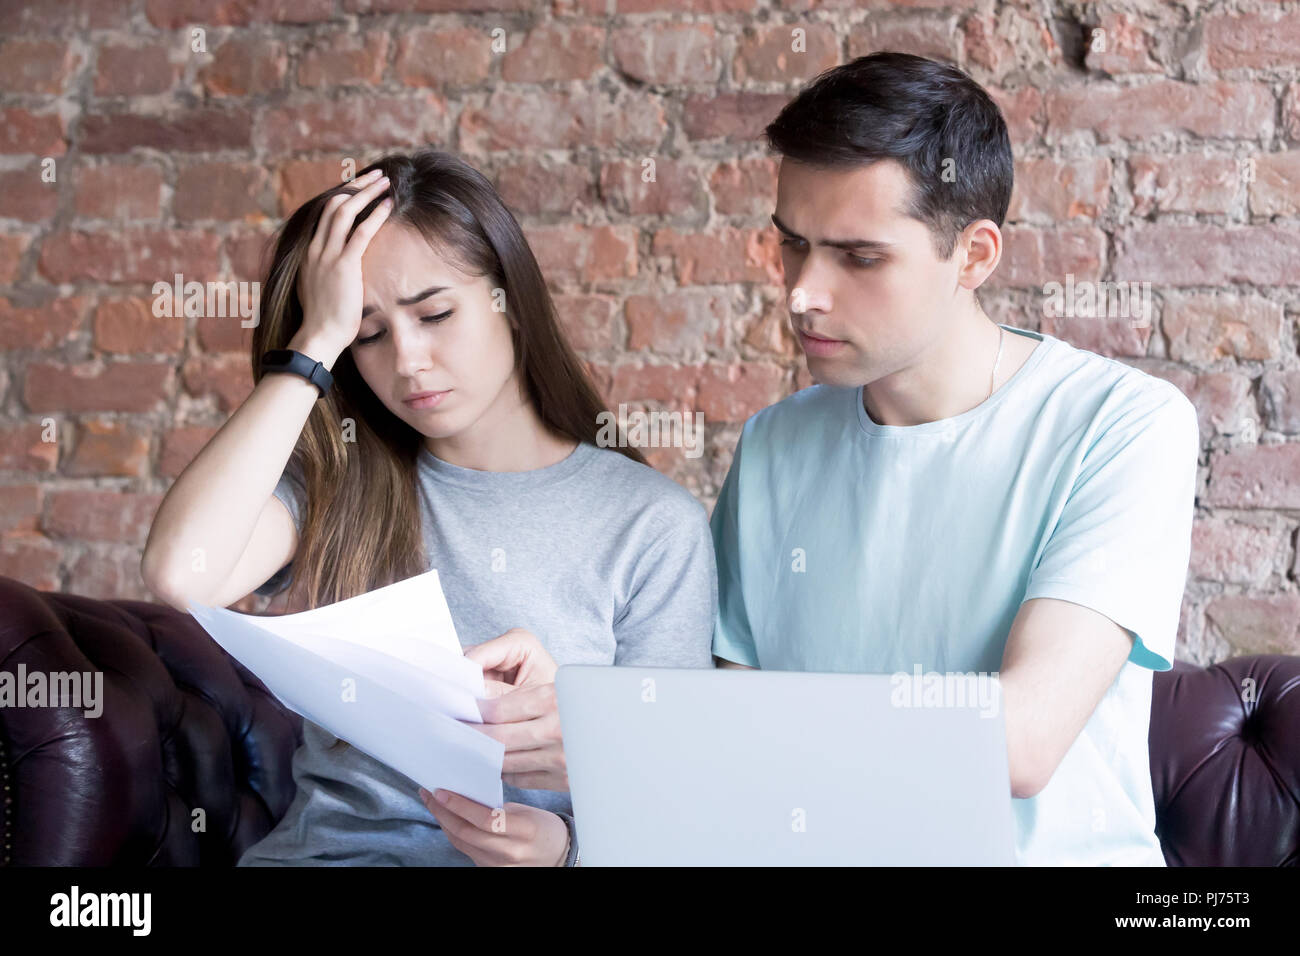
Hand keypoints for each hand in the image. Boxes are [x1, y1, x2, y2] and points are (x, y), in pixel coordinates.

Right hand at [293, 167, 392, 360]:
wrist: (320, 336)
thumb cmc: (324, 320)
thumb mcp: (320, 289)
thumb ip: (326, 273)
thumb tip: (339, 270)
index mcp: (310, 252)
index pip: (325, 214)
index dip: (344, 196)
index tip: (361, 188)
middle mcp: (316, 248)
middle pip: (334, 205)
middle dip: (356, 186)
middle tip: (376, 175)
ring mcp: (328, 255)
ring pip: (345, 211)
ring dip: (366, 193)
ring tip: (385, 181)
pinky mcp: (344, 265)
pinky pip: (360, 232)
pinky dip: (375, 215)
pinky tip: (388, 204)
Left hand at [418, 788, 569, 866]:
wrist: (558, 856)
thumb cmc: (544, 828)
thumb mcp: (527, 811)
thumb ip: (498, 808)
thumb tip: (466, 797)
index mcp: (524, 830)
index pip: (485, 818)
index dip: (459, 805)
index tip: (441, 791)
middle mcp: (510, 851)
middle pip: (466, 833)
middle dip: (442, 812)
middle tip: (429, 794)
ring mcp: (499, 865)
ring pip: (461, 843)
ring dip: (443, 822)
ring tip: (433, 804)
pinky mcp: (491, 871)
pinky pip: (466, 851)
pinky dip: (455, 834)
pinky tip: (448, 820)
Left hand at [465, 628, 566, 790]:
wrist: (620, 727)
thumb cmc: (580, 698)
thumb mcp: (553, 680)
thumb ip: (515, 690)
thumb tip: (473, 701)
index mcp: (554, 698)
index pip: (497, 710)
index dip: (473, 713)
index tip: (456, 712)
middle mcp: (558, 730)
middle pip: (497, 739)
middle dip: (471, 737)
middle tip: (450, 734)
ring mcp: (561, 758)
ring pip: (505, 762)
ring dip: (483, 755)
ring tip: (465, 748)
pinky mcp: (564, 779)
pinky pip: (520, 778)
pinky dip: (503, 770)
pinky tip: (494, 761)